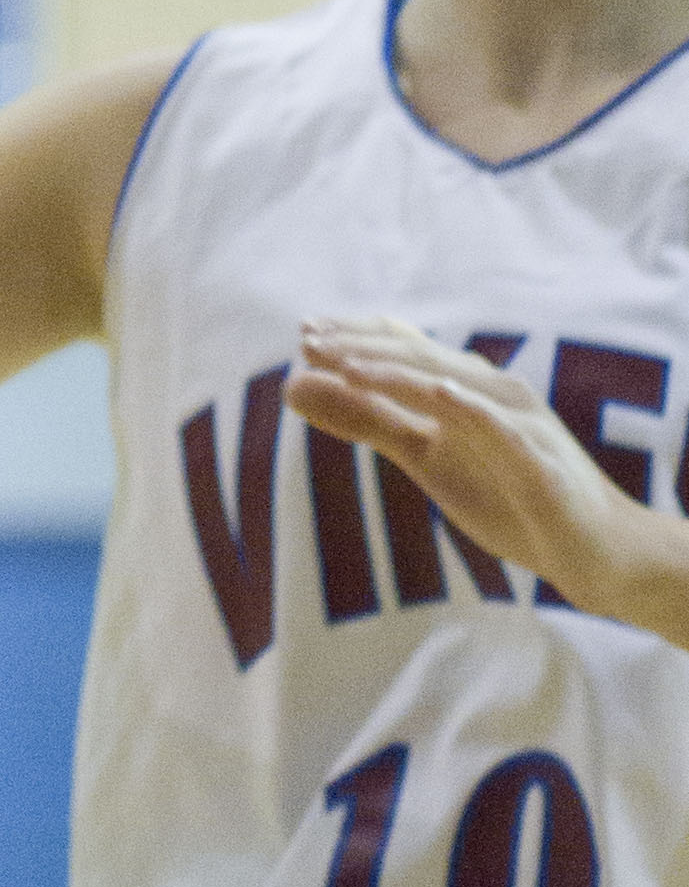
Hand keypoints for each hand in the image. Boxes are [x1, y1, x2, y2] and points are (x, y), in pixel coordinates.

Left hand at [288, 315, 661, 625]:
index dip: (356, 337)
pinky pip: (507, 431)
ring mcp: (520, 424)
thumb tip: (293, 386)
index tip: (303, 334)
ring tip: (350, 366)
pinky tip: (443, 397)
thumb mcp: (425, 458)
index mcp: (462, 387)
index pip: (404, 347)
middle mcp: (491, 393)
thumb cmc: (508, 495)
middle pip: (421, 358)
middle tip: (309, 341)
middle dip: (363, 348)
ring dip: (401, 372)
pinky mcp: (542, 464)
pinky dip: (474, 410)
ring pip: (456, 385)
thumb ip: (366, 420)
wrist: (593, 551)